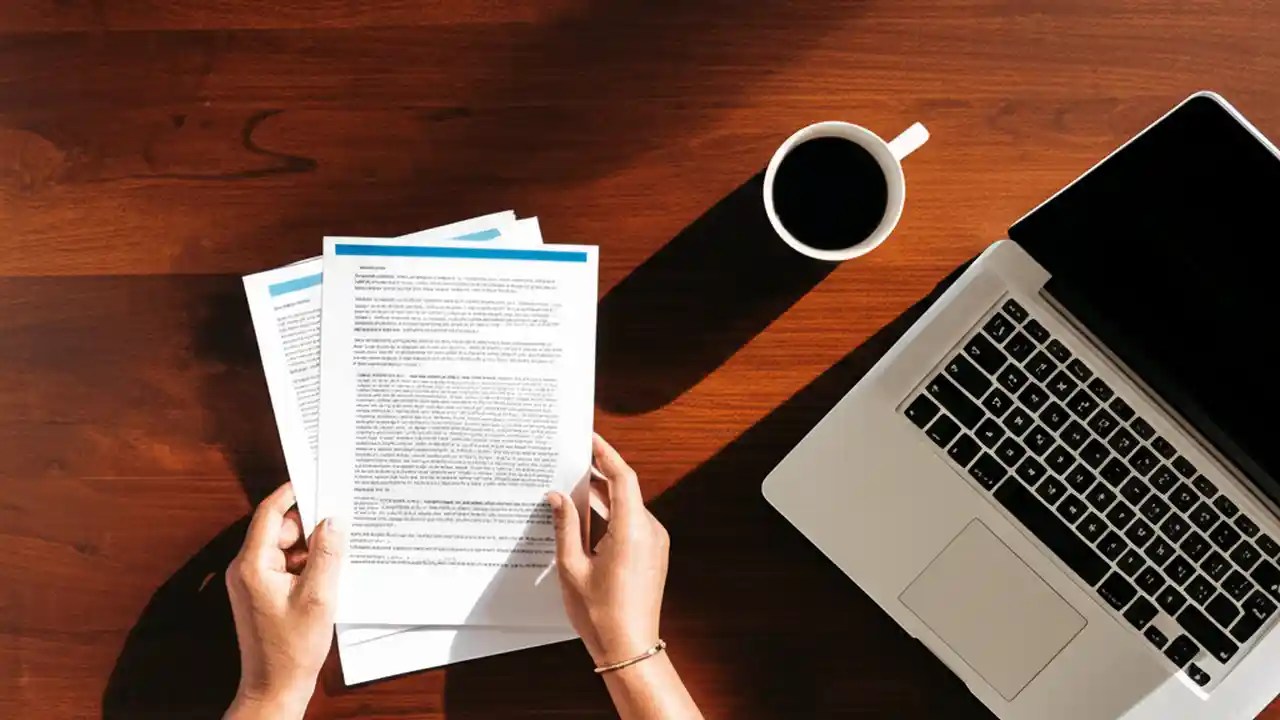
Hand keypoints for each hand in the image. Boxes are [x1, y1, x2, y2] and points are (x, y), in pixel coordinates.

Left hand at [224, 483, 344, 719]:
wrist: (275, 688)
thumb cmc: (292, 650)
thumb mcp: (318, 597)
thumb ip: (327, 554)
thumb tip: (333, 520)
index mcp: (253, 566)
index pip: (269, 514)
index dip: (291, 494)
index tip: (314, 480)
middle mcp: (246, 570)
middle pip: (279, 530)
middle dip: (309, 528)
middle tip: (341, 527)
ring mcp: (252, 582)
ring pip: (285, 549)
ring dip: (310, 551)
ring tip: (336, 562)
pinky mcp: (261, 594)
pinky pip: (285, 567)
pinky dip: (306, 567)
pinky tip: (327, 579)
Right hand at [548, 434, 669, 664]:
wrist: (629, 648)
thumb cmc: (600, 614)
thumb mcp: (572, 567)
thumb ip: (565, 526)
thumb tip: (556, 497)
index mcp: (632, 529)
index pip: (622, 476)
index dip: (606, 453)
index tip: (589, 437)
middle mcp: (650, 531)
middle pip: (624, 489)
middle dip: (597, 473)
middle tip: (569, 460)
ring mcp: (655, 543)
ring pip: (627, 506)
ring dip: (602, 496)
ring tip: (571, 486)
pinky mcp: (653, 553)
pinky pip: (632, 523)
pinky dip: (610, 514)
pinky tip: (586, 516)